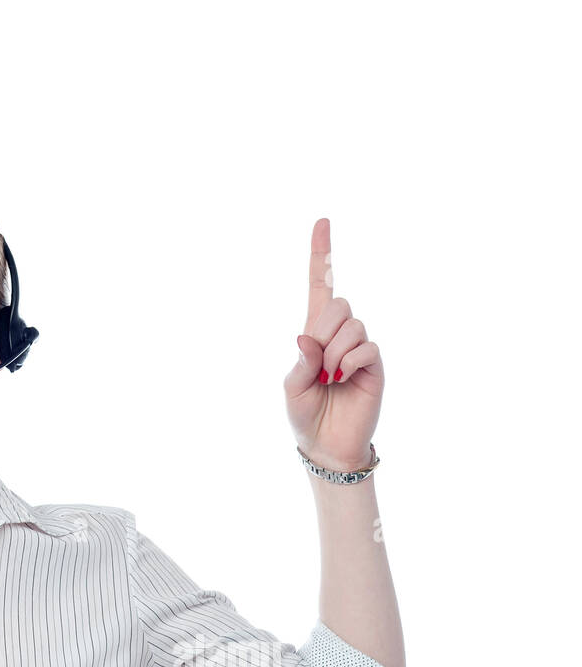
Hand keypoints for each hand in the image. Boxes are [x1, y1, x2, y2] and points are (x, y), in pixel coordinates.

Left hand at [283, 218, 381, 472]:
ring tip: (330, 379)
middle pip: (339, 303)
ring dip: (334, 354)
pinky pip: (365, 347)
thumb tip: (307, 337)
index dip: (321, 255)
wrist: (326, 444)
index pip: (320, 286)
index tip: (322, 221)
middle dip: (323, 332)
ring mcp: (359, 347)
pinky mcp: (375, 364)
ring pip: (352, 325)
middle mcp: (340, 334)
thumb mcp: (292, 387)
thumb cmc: (304, 413)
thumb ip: (300, 362)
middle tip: (318, 366)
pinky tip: (344, 380)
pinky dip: (349, 363)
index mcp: (314, 333)